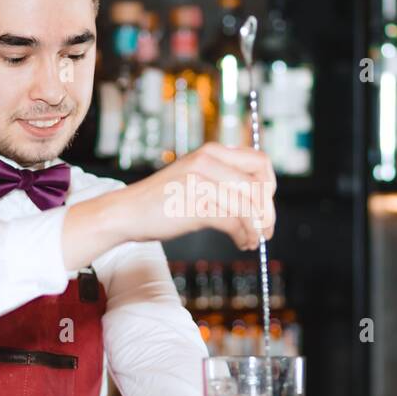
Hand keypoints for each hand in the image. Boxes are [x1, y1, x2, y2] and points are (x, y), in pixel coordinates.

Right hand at [63, 143, 275, 268]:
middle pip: (259, 186)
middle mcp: (209, 160)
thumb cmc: (164, 200)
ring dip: (257, 228)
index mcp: (212, 151)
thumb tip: (262, 202)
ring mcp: (201, 180)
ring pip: (248, 206)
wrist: (127, 213)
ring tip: (253, 241)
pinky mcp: (194, 203)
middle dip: (267, 212)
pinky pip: (234, 221)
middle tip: (266, 230)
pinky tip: (243, 243)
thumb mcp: (197, 179)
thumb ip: (224, 181)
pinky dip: (244, 235)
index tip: (265, 206)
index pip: (261, 161)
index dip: (269, 185)